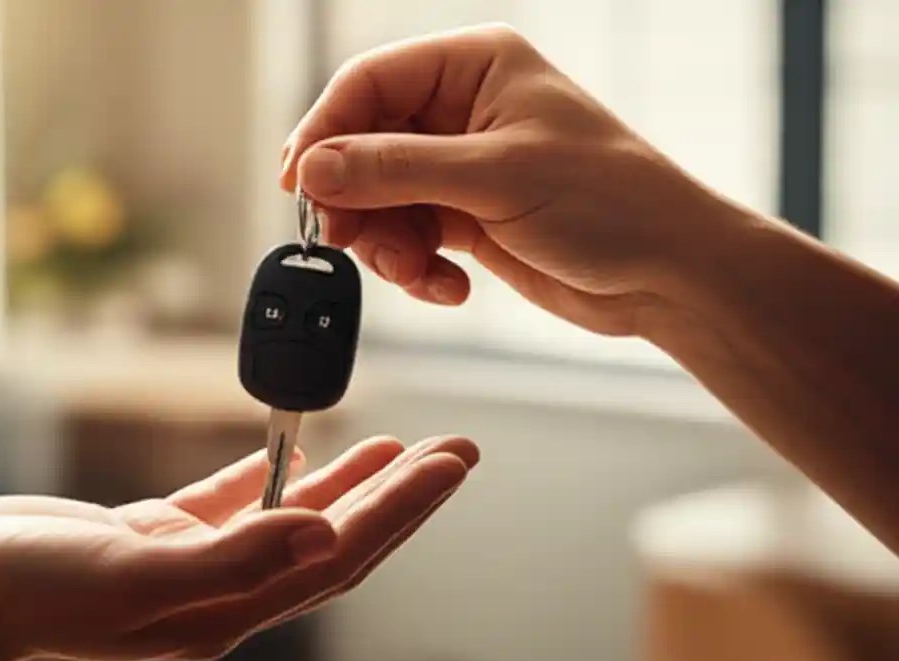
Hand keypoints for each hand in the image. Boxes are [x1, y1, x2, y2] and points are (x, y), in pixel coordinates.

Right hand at [0, 435, 478, 660]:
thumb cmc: (36, 585)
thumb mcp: (137, 570)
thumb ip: (235, 556)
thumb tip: (327, 537)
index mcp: (230, 606)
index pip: (342, 557)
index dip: (403, 511)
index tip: (452, 466)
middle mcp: (223, 590)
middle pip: (335, 541)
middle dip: (400, 498)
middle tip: (456, 453)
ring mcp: (192, 564)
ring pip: (294, 519)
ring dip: (350, 485)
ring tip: (399, 449)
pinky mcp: (158, 535)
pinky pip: (235, 501)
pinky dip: (276, 475)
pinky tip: (302, 450)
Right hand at [282, 24, 746, 335]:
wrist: (669, 276)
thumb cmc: (612, 203)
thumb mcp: (495, 177)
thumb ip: (396, 170)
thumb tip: (314, 169)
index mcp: (474, 67)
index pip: (368, 83)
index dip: (324, 131)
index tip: (298, 184)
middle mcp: (462, 110)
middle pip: (363, 146)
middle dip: (355, 200)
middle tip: (349, 241)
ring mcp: (461, 166)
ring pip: (378, 199)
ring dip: (386, 243)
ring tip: (419, 271)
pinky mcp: (466, 217)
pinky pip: (407, 236)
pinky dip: (415, 266)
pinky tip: (449, 285)